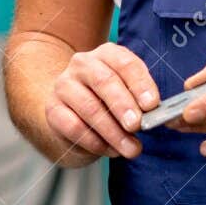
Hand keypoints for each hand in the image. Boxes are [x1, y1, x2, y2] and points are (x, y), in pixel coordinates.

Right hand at [45, 42, 159, 162]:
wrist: (72, 113)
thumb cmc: (108, 102)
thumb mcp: (127, 93)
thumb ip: (140, 100)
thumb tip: (153, 114)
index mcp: (107, 54)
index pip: (125, 63)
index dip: (140, 84)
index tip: (152, 104)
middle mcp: (83, 64)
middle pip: (104, 81)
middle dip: (123, 106)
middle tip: (137, 125)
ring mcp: (64, 85)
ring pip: (90, 108)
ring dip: (114, 132)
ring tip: (131, 149)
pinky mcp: (53, 109)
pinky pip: (75, 127)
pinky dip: (96, 142)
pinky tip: (110, 150)